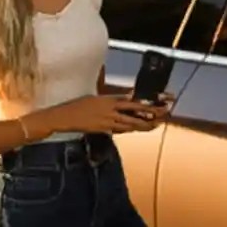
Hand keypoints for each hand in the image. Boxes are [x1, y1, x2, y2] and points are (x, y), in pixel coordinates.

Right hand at [51, 94, 170, 134]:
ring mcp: (107, 120)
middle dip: (148, 116)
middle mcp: (110, 109)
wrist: (65, 117)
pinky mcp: (103, 129)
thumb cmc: (79, 105)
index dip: (144, 105)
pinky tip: (136, 129)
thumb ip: (112, 98)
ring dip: (142, 125)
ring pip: (129, 124)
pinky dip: (129, 129)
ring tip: (154, 125)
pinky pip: (119, 130)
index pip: (131, 102)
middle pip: (134, 113)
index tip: (155, 106)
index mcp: (109, 99)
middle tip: (161, 117)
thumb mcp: (96, 98)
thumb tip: (127, 96)